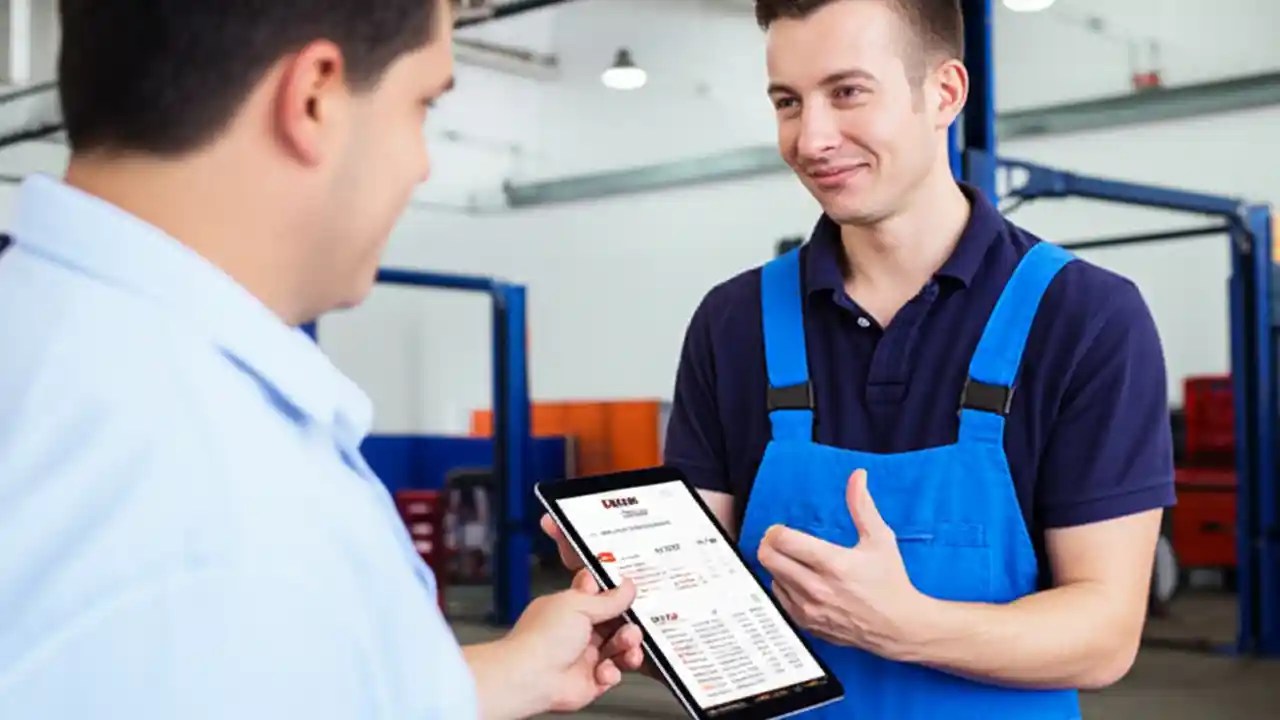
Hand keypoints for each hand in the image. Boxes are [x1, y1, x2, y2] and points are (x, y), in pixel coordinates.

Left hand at [539, 515, 660, 681]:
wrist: (531, 678)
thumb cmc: (542, 638)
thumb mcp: (579, 605)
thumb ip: (609, 598)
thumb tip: (628, 586)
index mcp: (571, 607)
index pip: (600, 595)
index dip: (617, 594)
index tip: (633, 594)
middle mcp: (578, 631)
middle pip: (616, 623)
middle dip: (629, 623)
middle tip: (632, 625)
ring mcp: (585, 656)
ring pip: (620, 648)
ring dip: (628, 647)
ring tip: (627, 646)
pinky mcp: (591, 680)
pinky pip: (614, 674)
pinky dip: (613, 672)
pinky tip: (604, 670)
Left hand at [757, 469, 926, 659]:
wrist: (899, 627)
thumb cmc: (891, 581)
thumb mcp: (880, 539)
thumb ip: (863, 506)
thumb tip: (857, 476)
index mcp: (833, 563)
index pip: (783, 541)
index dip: (776, 530)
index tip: (781, 529)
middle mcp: (816, 588)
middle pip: (769, 558)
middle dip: (770, 544)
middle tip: (780, 541)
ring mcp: (809, 609)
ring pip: (771, 578)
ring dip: (777, 566)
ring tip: (793, 561)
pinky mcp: (807, 624)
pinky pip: (780, 598)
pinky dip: (783, 586)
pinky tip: (798, 581)